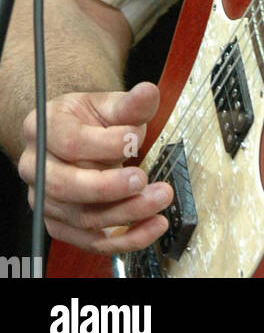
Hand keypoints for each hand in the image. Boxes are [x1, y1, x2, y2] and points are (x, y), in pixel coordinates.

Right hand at [17, 81, 173, 253]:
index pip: (70, 142)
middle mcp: (36, 167)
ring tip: (158, 200)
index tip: (135, 138)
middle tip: (143, 179)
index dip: (105, 144)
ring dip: (124, 213)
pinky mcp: (60, 224)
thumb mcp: (108, 104)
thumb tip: (148, 92)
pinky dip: (125, 238)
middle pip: (65, 186)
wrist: (75, 136)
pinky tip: (152, 225)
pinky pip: (91, 240)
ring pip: (80, 217)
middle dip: (108, 187)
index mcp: (43, 129)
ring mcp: (44, 199)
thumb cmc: (89, 119)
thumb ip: (130, 103)